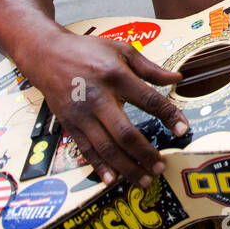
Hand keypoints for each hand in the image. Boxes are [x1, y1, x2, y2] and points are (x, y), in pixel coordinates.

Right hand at [17, 30, 189, 188]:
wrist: (46, 54)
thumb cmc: (88, 51)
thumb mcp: (121, 50)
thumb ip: (150, 68)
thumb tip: (177, 78)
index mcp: (115, 76)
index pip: (148, 99)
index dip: (168, 115)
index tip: (183, 129)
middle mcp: (98, 97)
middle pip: (125, 132)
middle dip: (145, 153)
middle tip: (160, 166)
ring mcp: (81, 114)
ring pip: (106, 147)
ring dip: (127, 166)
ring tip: (144, 178)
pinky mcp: (69, 124)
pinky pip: (86, 150)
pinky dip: (100, 167)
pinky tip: (113, 179)